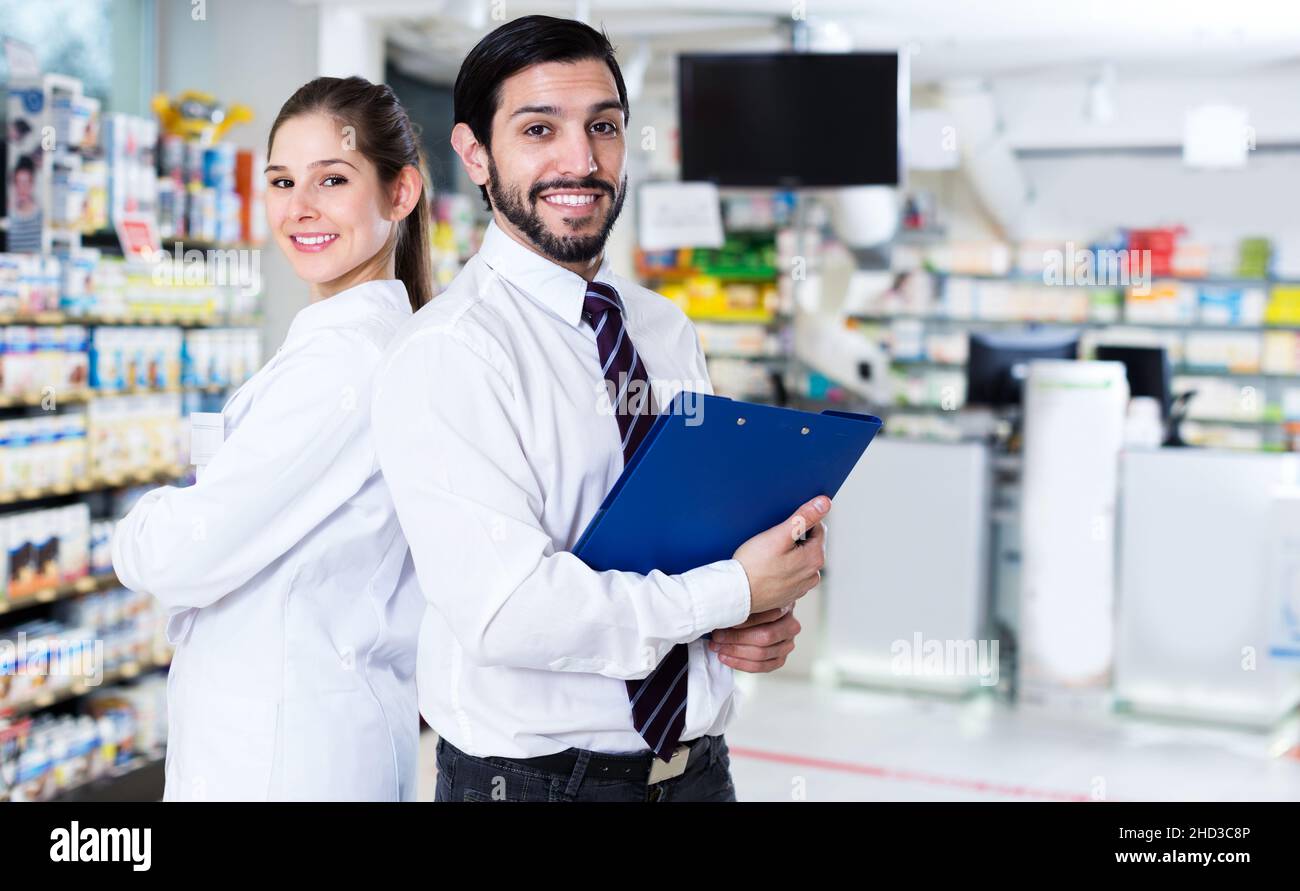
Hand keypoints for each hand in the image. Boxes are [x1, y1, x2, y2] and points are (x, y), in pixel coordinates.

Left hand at [708, 605, 801, 672]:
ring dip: (735, 652)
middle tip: (717, 636)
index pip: (768, 615)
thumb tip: (722, 611)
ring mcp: (787, 645)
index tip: (725, 621)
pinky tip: (727, 658)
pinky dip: (741, 664)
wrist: (764, 617)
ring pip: (762, 654)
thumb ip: (743, 603)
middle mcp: (791, 626)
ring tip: (718, 648)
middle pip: (764, 637)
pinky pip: (761, 667)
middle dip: (736, 638)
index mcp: (786, 606)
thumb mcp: (753, 598)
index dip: (744, 620)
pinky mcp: (780, 659)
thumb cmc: (756, 607)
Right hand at [732, 496, 828, 614]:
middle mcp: (812, 575)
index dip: (800, 522)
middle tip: (771, 540)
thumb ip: (803, 517)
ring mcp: (801, 588)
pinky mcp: (788, 596)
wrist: (735, 594)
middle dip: (795, 539)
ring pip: (799, 561)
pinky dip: (781, 569)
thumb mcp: (778, 535)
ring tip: (767, 556)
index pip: (818, 528)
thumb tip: (825, 503)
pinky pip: (790, 575)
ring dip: (789, 555)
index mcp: (815, 558)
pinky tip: (766, 569)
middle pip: (809, 545)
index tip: (782, 526)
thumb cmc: (754, 564)